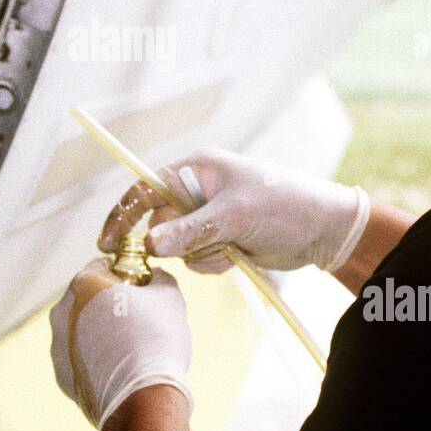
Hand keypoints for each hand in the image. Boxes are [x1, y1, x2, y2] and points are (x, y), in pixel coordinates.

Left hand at [49, 257, 192, 429]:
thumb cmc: (155, 340)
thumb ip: (159, 277)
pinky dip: (95, 361)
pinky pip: (79, 360)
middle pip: (87, 299)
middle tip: (137, 318)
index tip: (140, 288)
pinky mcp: (62, 377)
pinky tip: (119, 369)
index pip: (102, 266)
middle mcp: (62, 312)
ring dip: (100, 334)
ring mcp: (58, 346)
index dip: (124, 274)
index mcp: (83, 284)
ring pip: (80, 331)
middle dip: (108, 305)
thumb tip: (155, 276)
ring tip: (130, 348)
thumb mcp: (169, 295)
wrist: (144, 398)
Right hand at [96, 148, 369, 274]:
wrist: (323, 230)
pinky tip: (239, 255)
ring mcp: (208, 216)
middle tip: (209, 244)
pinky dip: (214, 262)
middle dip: (179, 242)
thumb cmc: (282, 207)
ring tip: (233, 246)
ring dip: (202, 254)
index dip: (123, 214)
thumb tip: (150, 246)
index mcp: (196, 168)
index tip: (107, 243)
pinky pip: (197, 258)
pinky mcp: (219, 238)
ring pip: (178, 247)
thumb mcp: (235, 215)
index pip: (146, 188)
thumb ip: (191, 230)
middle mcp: (197, 190)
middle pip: (161, 223)